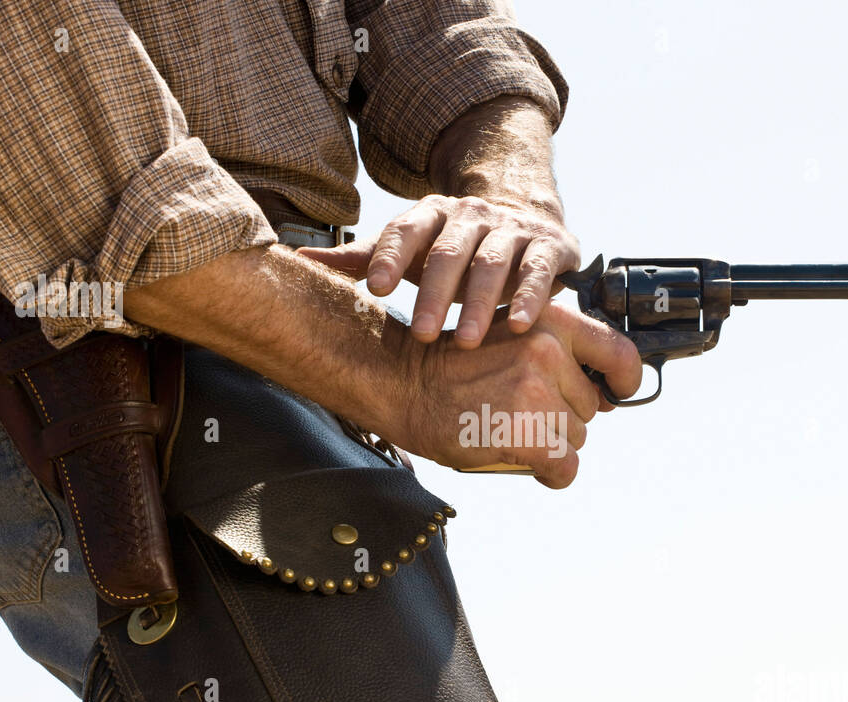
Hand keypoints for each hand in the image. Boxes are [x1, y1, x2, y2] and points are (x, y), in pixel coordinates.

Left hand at [298, 194, 579, 347]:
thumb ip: (361, 258)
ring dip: (479, 303)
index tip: (375, 289)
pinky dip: (530, 297)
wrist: (524, 221)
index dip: (390, 257)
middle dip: (434, 294)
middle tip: (421, 334)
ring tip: (466, 341)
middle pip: (449, 252)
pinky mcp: (550, 247)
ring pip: (492, 263)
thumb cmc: (453, 249)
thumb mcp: (409, 252)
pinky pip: (538, 271)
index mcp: (431, 215)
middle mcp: (471, 216)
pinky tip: (520, 325)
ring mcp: (511, 230)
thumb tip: (298, 261)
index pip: (405, 231)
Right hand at [385, 300, 641, 488]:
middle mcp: (548, 350)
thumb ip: (559, 352)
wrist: (401, 378)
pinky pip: (564, 468)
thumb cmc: (453, 362)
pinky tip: (528, 464)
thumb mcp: (512, 334)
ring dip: (550, 444)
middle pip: (590, 406)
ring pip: (576, 438)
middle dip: (563, 417)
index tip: (617, 394)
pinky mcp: (524, 433)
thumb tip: (608, 396)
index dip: (625, 381)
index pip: (620, 353)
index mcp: (552, 319)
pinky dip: (551, 474)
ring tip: (508, 428)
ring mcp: (536, 393)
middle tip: (518, 412)